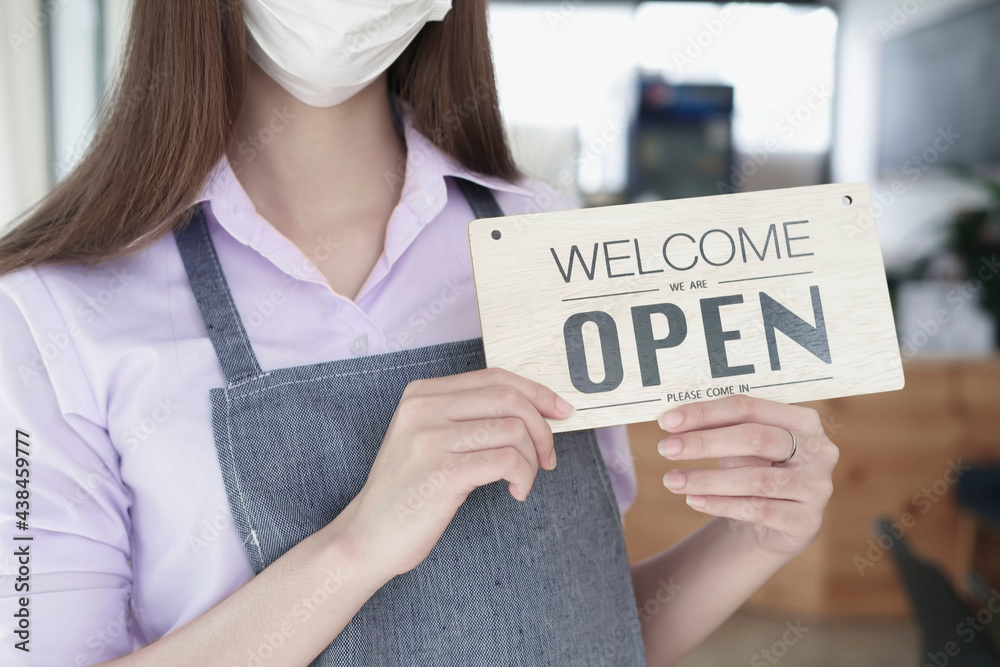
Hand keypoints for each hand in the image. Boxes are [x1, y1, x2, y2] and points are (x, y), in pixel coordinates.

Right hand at [333, 368, 573, 580]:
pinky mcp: (443, 471)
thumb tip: (533, 409)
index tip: (560, 412)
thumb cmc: (408, 493)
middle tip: (548, 457)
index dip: (536, 392)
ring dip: (532, 459)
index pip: (494, 377)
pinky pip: (508, 460)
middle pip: (509, 398)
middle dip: (542, 428)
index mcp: (421, 393)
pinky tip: (515, 492)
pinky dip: (523, 477)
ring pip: (513, 430)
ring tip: (523, 481)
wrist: (367, 538)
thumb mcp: (428, 440)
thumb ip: (467, 417)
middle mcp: (424, 408)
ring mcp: (431, 438)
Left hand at [656, 395, 838, 556]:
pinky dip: (720, 504)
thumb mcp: (740, 446)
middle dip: (704, 442)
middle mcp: (818, 450)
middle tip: (666, 449)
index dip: (705, 412)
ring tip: (672, 480)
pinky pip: (757, 510)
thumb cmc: (756, 471)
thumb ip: (718, 430)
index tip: (666, 421)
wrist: (775, 525)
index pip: (748, 407)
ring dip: (707, 479)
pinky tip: (693, 500)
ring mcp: (817, 487)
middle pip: (755, 438)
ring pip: (755, 479)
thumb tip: (672, 419)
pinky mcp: (806, 521)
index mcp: (802, 420)